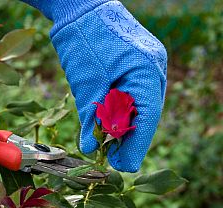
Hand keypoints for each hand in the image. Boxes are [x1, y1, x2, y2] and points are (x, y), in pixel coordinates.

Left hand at [22, 0, 166, 171]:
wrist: (79, 8)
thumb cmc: (82, 41)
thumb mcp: (86, 83)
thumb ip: (90, 117)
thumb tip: (89, 147)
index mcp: (146, 70)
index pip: (147, 117)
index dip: (135, 145)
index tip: (124, 166)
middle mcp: (153, 68)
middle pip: (146, 113)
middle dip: (128, 138)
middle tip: (112, 159)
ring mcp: (147, 64)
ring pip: (139, 105)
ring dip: (123, 125)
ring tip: (108, 145)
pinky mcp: (137, 64)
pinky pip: (133, 93)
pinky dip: (121, 110)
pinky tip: (109, 123)